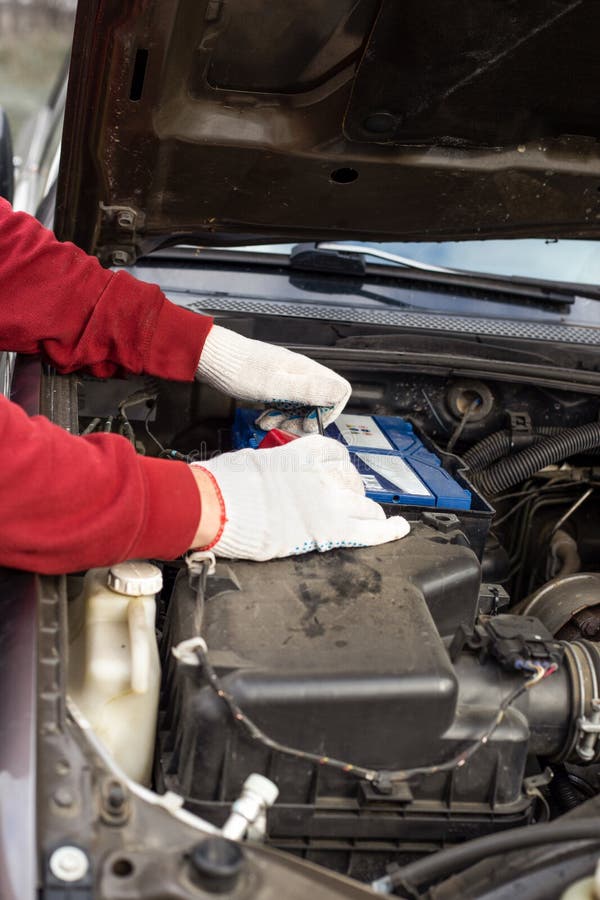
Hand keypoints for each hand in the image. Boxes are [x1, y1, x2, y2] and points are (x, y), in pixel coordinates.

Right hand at [189, 435, 408, 559]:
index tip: (339, 473)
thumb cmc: (225, 484)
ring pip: (365, 504)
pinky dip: (389, 530)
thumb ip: (276, 468)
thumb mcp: (253, 461)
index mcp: (302, 454)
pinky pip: (370, 530)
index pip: (336, 454)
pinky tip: (400, 528)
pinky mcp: (329, 530)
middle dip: (352, 491)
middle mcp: (321, 473)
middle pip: (352, 480)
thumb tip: (275, 476)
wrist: (218, 506)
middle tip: (347, 501)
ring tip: (373, 518)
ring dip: (368, 511)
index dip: (340, 466)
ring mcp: (328, 502)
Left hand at [196, 325, 350, 433]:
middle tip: (287, 427)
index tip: (308, 422)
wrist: (210, 357)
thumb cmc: (237, 369)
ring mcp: (286, 377)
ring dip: (288, 419)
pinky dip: (276, 414)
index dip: (329, 411)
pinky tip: (262, 418)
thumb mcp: (274, 385)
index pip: (338, 391)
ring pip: (301, 404)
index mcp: (305, 370)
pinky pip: (284, 403)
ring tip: (269, 423)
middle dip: (306, 419)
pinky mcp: (273, 383)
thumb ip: (308, 389)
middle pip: (320, 400)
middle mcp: (299, 372)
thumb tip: (339, 392)